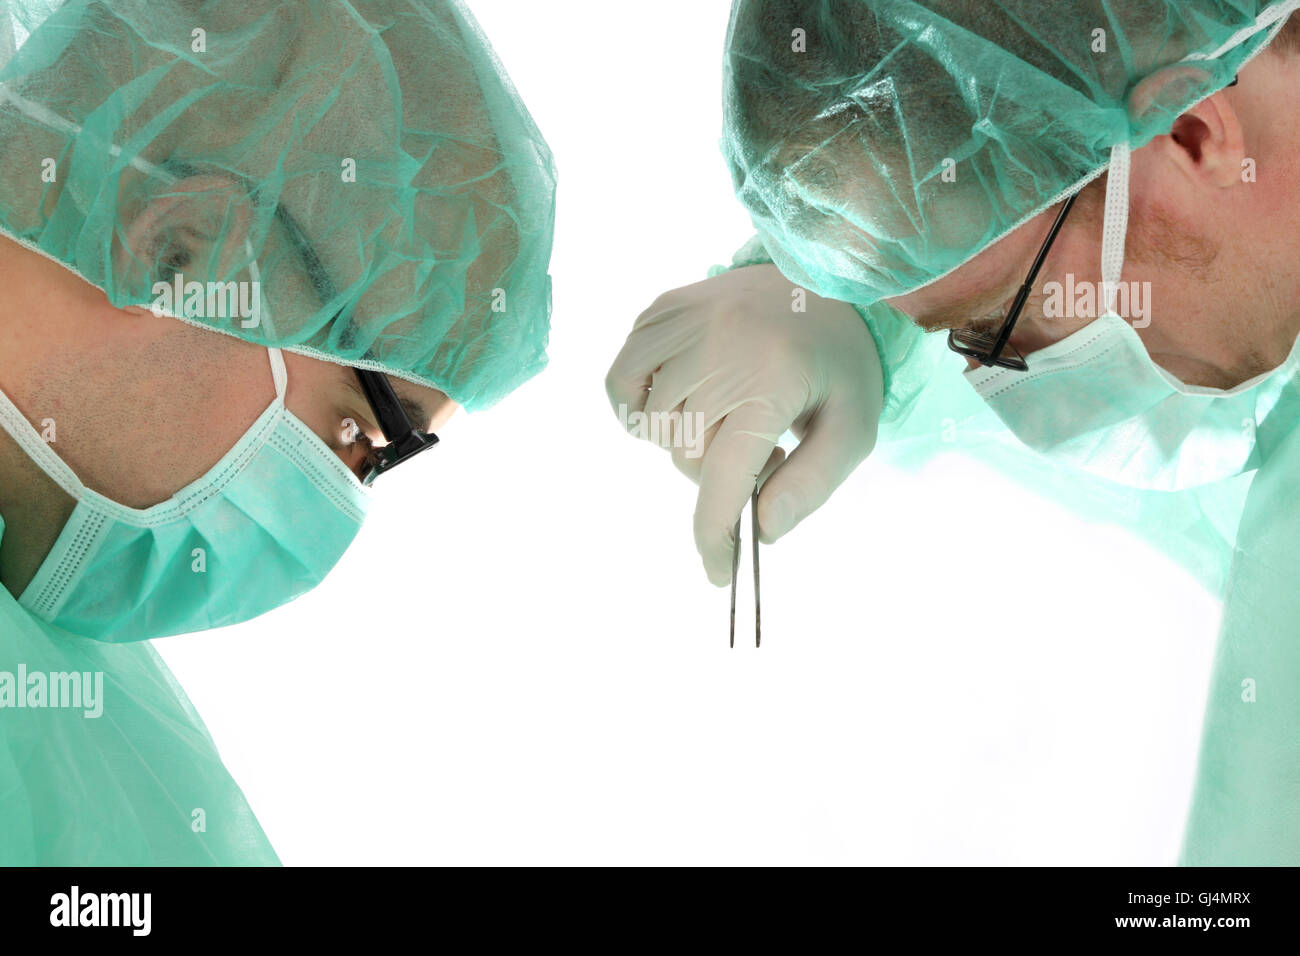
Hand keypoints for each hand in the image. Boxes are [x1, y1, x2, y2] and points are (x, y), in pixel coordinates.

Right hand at [606, 264, 883, 585]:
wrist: (828, 279)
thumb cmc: (841, 364)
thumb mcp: (853, 428)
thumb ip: (813, 484)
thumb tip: (763, 532)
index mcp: (772, 378)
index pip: (724, 475)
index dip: (715, 533)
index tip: (718, 572)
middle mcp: (720, 346)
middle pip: (685, 455)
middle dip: (716, 472)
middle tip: (760, 451)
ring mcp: (684, 323)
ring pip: (652, 425)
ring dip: (682, 440)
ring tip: (726, 419)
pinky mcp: (660, 311)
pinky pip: (622, 382)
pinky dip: (640, 406)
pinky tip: (681, 399)